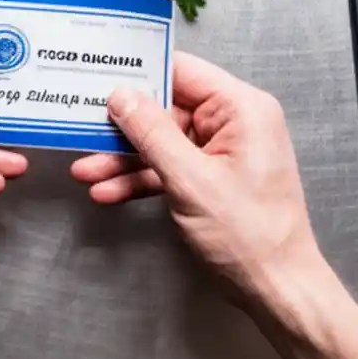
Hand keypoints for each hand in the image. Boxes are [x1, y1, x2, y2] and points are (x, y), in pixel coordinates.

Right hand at [71, 53, 322, 299]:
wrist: (276, 288)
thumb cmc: (250, 235)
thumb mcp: (190, 179)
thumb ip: (152, 133)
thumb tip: (122, 96)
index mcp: (241, 108)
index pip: (182, 71)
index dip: (139, 72)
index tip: (99, 77)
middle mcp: (235, 123)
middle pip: (166, 108)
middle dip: (122, 127)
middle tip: (81, 130)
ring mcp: (222, 152)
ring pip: (162, 142)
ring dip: (124, 159)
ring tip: (86, 171)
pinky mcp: (212, 178)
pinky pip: (169, 168)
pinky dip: (141, 179)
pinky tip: (108, 190)